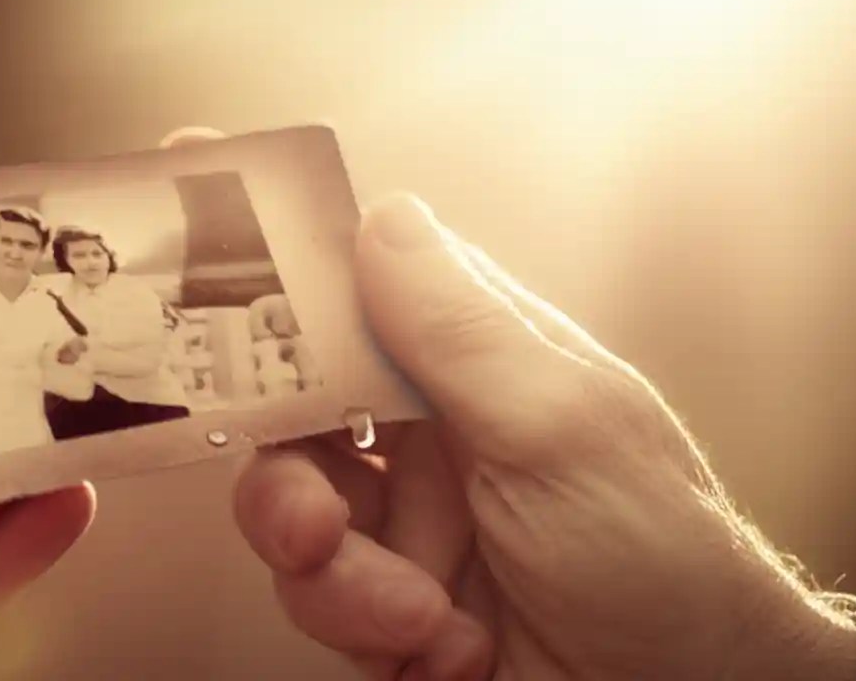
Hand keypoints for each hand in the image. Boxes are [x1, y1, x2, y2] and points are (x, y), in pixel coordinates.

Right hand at [233, 195, 855, 679]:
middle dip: (288, 475)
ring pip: (288, 513)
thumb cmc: (662, 559)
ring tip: (419, 614)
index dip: (273, 256)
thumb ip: (459, 331)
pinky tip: (446, 650)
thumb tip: (382, 219)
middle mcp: (425, 430)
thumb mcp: (563, 429)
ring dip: (338, 577)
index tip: (192, 228)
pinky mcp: (382, 600)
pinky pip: (314, 597)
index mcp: (472, 361)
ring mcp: (402, 518)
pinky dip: (366, 629)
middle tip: (318, 522)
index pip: (356, 283)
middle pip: (291, 411)